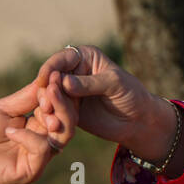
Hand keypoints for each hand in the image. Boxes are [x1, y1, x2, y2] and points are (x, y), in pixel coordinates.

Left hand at [0, 75, 78, 183]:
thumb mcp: (3, 109)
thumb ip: (26, 98)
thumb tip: (46, 78)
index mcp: (41, 126)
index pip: (59, 107)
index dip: (58, 92)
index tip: (53, 75)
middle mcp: (46, 140)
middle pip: (68, 119)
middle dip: (62, 101)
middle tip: (53, 86)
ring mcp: (42, 155)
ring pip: (64, 133)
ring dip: (57, 113)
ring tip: (45, 99)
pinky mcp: (34, 169)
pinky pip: (42, 148)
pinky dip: (28, 136)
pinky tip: (9, 131)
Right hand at [33, 44, 172, 155]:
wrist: (138, 120)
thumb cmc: (131, 95)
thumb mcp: (114, 84)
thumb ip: (90, 83)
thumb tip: (63, 82)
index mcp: (84, 57)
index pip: (61, 59)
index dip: (50, 69)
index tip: (46, 80)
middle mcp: (72, 71)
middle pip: (50, 78)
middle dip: (46, 91)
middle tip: (47, 105)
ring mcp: (68, 91)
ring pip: (48, 96)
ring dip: (47, 107)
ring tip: (52, 118)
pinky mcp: (66, 108)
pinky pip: (54, 112)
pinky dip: (53, 118)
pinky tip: (55, 126)